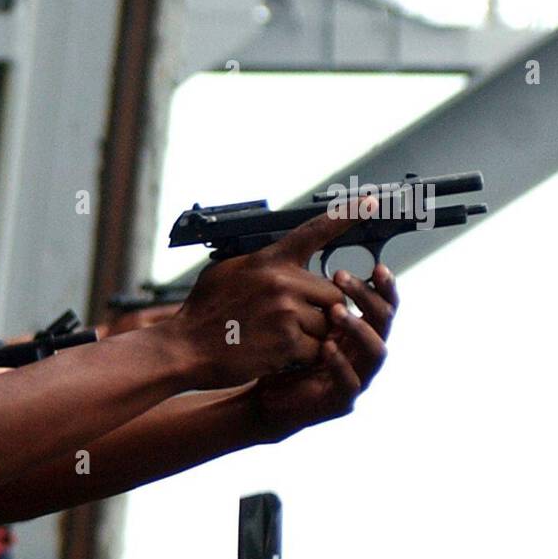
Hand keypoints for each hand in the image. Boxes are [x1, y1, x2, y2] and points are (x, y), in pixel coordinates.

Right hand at [163, 199, 375, 388]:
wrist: (185, 348)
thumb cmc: (202, 312)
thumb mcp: (226, 272)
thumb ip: (260, 264)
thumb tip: (284, 257)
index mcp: (268, 260)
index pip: (315, 231)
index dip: (347, 215)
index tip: (373, 201)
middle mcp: (282, 281)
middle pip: (334, 292)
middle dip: (323, 309)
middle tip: (296, 322)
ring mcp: (286, 311)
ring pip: (329, 322)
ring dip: (313, 335)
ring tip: (278, 339)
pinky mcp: (288, 342)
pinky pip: (318, 348)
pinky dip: (303, 356)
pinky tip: (277, 354)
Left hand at [250, 262, 397, 441]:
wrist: (263, 397)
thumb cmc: (284, 356)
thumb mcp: (298, 319)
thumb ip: (311, 293)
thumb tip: (317, 248)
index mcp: (358, 332)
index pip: (383, 304)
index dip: (384, 286)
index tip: (378, 265)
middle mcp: (364, 353)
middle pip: (384, 322)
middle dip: (367, 298)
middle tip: (342, 278)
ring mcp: (357, 379)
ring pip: (374, 352)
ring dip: (357, 327)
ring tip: (337, 311)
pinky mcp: (340, 402)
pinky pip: (349, 383)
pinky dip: (339, 364)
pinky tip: (327, 347)